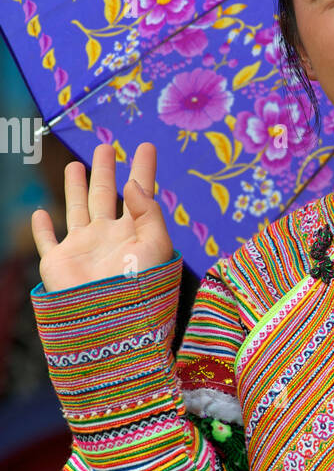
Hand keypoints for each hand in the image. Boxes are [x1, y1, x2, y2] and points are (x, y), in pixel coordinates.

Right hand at [31, 142, 173, 292]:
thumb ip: (149, 212)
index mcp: (136, 234)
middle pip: (106, 196)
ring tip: (76, 164)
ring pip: (77, 210)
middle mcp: (109, 239)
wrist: (108, 324)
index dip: (143, 169)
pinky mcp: (58, 263)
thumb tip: (133, 184)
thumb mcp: (157, 246)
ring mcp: (83, 250)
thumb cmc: (139, 289)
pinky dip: (40, 229)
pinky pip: (47, 242)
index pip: (142, 194)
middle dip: (106, 172)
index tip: (146, 146)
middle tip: (105, 146)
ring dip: (76, 188)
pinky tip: (40, 214)